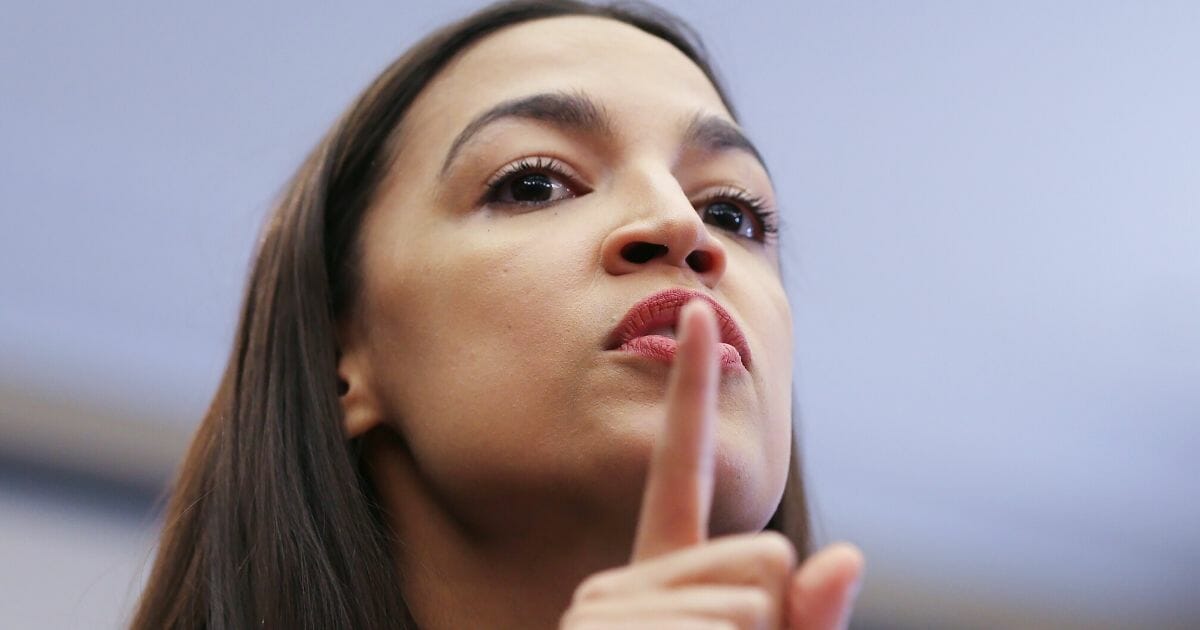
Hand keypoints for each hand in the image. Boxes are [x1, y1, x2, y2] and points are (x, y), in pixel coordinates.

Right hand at [561, 300, 862, 628]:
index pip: (682, 465)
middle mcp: (620, 582)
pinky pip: (723, 629)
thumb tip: (850, 557)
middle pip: (766, 556)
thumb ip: (804, 615)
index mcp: (657, 570)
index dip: (692, 384)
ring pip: (753, 605)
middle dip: (765, 614)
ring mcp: (602, 609)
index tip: (698, 312)